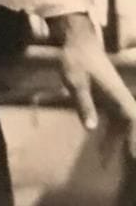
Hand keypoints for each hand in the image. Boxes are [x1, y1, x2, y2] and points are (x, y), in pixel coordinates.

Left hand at [53, 14, 135, 156]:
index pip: (133, 120)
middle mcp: (120, 98)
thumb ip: (84, 104)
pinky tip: (100, 148)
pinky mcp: (107, 99)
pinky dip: (108, 134)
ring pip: (120, 126)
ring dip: (115, 143)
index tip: (134, 155)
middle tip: (127, 163)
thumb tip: (91, 128)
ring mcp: (114, 99)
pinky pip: (112, 121)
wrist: (77, 42)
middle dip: (130, 145)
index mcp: (117, 95)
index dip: (135, 138)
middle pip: (130, 126)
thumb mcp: (76, 83)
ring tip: (104, 164)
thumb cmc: (77, 60)